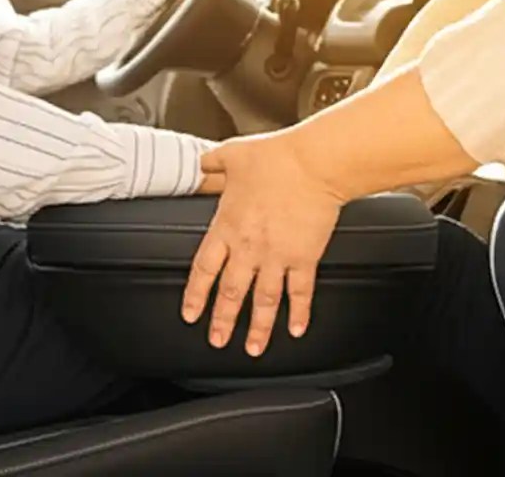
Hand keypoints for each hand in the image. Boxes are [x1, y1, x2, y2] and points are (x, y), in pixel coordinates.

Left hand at [181, 132, 345, 356]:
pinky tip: (296, 329)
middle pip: (231, 293)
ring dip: (258, 328)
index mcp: (228, 226)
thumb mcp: (232, 155)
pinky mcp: (305, 257)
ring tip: (254, 349)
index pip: (204, 269)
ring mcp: (278, 256)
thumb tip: (200, 164)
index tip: (190, 314)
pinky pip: (301, 292)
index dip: (195, 295)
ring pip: (264, 301)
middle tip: (218, 341)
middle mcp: (250, 248)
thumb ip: (212, 164)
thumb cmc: (276, 157)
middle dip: (223, 321)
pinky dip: (299, 313)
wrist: (315, 163)